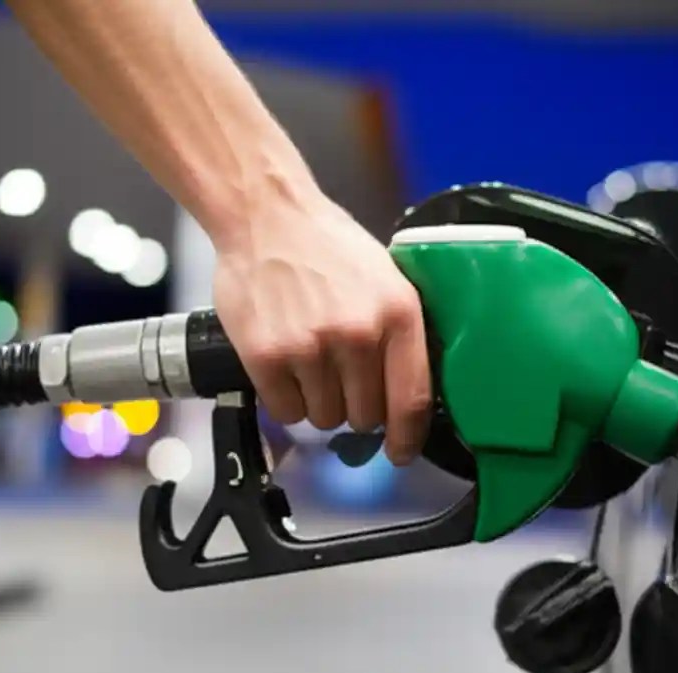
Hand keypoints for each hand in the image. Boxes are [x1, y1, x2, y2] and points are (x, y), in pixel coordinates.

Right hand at [212, 196, 431, 465]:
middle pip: (366, 417)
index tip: (400, 451)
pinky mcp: (267, 356)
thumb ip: (401, 331)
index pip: (411, 400)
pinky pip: (286, 411)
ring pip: (324, 418)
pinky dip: (284, 398)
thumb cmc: (327, 246)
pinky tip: (284, 365)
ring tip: (309, 360)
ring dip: (318, 401)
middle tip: (340, 377)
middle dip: (356, 407)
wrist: (266, 215)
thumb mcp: (386, 278)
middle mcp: (358, 334)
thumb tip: (411, 394)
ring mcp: (310, 347)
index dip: (408, 437)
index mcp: (398, 314)